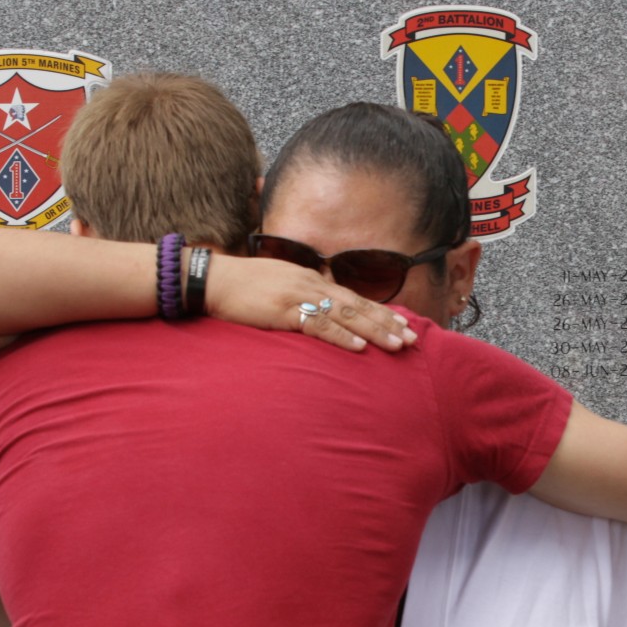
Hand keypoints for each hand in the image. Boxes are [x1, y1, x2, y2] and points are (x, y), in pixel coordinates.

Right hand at [204, 254, 417, 351]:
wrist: (213, 280)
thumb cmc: (244, 286)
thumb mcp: (281, 286)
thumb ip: (303, 296)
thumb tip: (322, 310)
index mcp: (312, 280)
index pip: (355, 298)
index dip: (381, 312)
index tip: (405, 325)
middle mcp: (312, 285)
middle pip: (358, 306)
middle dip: (388, 323)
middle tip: (413, 339)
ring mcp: (299, 296)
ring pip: (346, 316)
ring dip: (374, 331)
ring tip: (397, 345)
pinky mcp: (284, 311)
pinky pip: (318, 325)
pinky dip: (341, 336)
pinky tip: (359, 347)